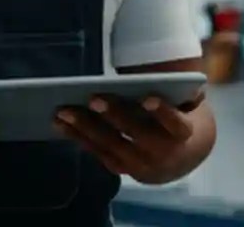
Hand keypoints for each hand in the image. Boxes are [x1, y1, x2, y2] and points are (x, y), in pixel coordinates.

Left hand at [54, 92, 203, 184]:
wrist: (181, 160)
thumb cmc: (178, 118)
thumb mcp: (184, 104)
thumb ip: (170, 91)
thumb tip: (140, 74)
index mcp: (183, 134)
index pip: (175, 124)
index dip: (162, 112)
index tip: (148, 97)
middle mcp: (162, 153)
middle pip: (136, 134)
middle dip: (114, 116)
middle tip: (93, 98)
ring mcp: (140, 165)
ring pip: (111, 144)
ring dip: (85, 127)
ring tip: (64, 111)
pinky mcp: (121, 169)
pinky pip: (98, 152)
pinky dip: (78, 137)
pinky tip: (60, 123)